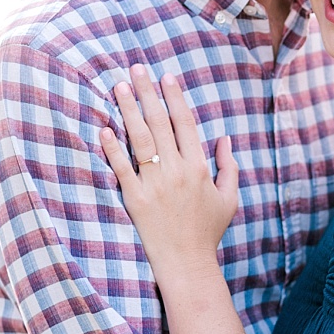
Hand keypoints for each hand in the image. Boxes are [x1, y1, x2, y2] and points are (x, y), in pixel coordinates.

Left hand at [100, 65, 237, 278]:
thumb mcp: (228, 198)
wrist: (187, 263)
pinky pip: (121, 168)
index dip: (174, 98)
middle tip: (136, 70)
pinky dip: (112, 148)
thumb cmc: (208, 231)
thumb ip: (228, 166)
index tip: (165, 78)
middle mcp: (176, 171)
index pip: (185, 124)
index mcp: (199, 167)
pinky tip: (104, 129)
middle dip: (148, 93)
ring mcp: (154, 184)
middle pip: (160, 123)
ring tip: (118, 88)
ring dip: (129, 110)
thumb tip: (225, 138)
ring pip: (140, 139)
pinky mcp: (135, 199)